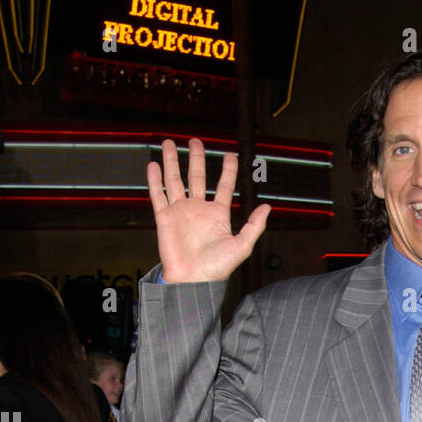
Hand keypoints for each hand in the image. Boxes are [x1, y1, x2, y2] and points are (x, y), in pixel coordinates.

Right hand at [147, 138, 270, 282]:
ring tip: (169, 143)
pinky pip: (158, 194)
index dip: (228, 170)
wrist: (193, 280)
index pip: (223, 186)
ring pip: (175, 180)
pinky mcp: (164, 217)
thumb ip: (255, 226)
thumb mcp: (242, 246)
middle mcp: (199, 210)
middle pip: (198, 177)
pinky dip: (155, 179)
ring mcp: (181, 212)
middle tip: (196, 141)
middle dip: (197, 158)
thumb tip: (267, 207)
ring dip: (172, 161)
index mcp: (218, 215)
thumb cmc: (217, 269)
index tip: (230, 155)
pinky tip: (153, 164)